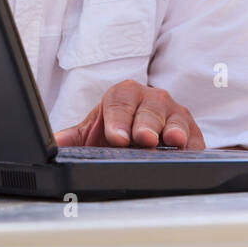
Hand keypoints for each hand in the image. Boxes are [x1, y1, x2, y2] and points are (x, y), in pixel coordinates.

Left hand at [53, 80, 206, 148]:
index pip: (120, 102)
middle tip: (143, 138)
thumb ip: (72, 138)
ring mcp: (174, 113)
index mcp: (123, 94)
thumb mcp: (91, 134)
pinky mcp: (192, 132)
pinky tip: (188, 152)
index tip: (115, 136)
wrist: (141, 139)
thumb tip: (52, 143)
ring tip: (172, 140)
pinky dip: (193, 145)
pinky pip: (195, 136)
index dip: (117, 119)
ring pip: (176, 117)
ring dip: (174, 129)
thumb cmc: (114, 132)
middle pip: (150, 108)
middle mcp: (151, 99)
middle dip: (146, 123)